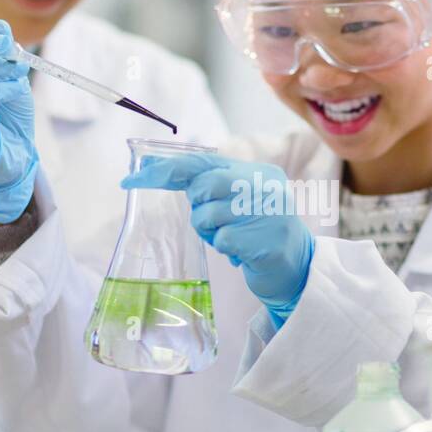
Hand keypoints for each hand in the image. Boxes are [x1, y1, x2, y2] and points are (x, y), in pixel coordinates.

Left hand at [120, 153, 313, 325]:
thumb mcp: (242, 201)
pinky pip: (222, 240)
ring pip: (208, 215)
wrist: (299, 269)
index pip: (202, 161)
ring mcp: (267, 211)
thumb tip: (162, 171)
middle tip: (217, 222)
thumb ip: (212, 185)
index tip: (132, 178)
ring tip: (234, 239)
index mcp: (258, 172)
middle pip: (203, 186)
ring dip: (212, 233)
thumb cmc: (260, 234)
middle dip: (200, 207)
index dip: (165, 169)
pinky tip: (242, 252)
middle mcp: (264, 186)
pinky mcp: (265, 240)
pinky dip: (226, 249)